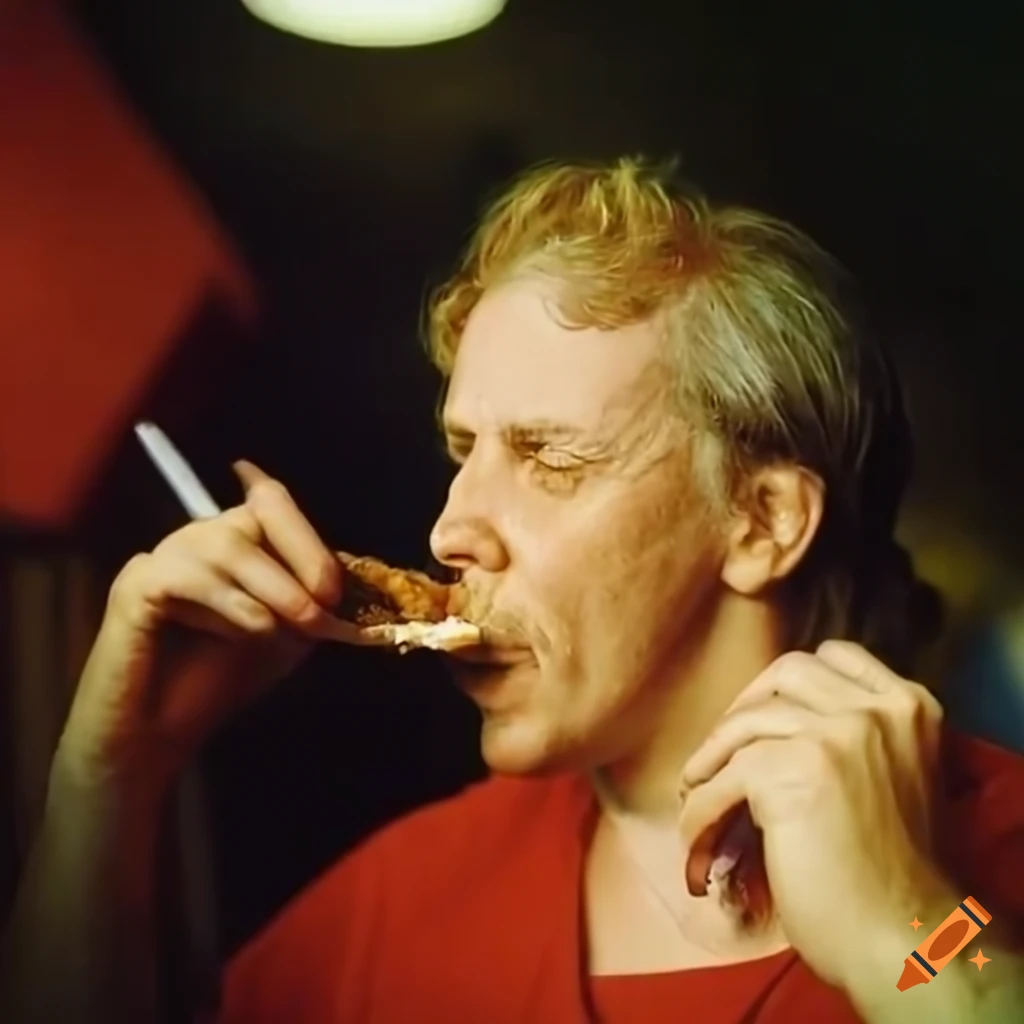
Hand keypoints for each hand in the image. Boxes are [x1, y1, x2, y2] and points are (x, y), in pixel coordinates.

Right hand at [59, 461, 342, 793]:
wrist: (157, 736)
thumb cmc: (221, 680)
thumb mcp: (288, 635)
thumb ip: (315, 599)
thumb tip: (350, 577)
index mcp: (239, 541)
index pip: (275, 503)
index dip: (310, 538)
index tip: (334, 587)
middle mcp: (201, 537)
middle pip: (260, 509)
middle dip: (304, 556)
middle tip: (323, 606)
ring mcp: (164, 554)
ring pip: (227, 542)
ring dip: (272, 588)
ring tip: (281, 630)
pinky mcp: (134, 582)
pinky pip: (186, 575)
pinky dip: (224, 604)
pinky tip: (236, 634)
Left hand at [677, 640, 947, 990]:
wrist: (907, 937)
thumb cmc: (892, 868)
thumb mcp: (892, 773)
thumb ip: (855, 733)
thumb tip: (769, 716)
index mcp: (908, 704)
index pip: (835, 655)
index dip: (787, 682)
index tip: (761, 712)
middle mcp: (876, 709)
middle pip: (784, 673)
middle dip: (745, 708)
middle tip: (722, 751)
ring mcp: (834, 735)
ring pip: (744, 724)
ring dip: (710, 761)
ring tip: (697, 792)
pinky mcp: (790, 771)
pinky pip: (720, 779)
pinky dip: (700, 810)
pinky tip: (698, 842)